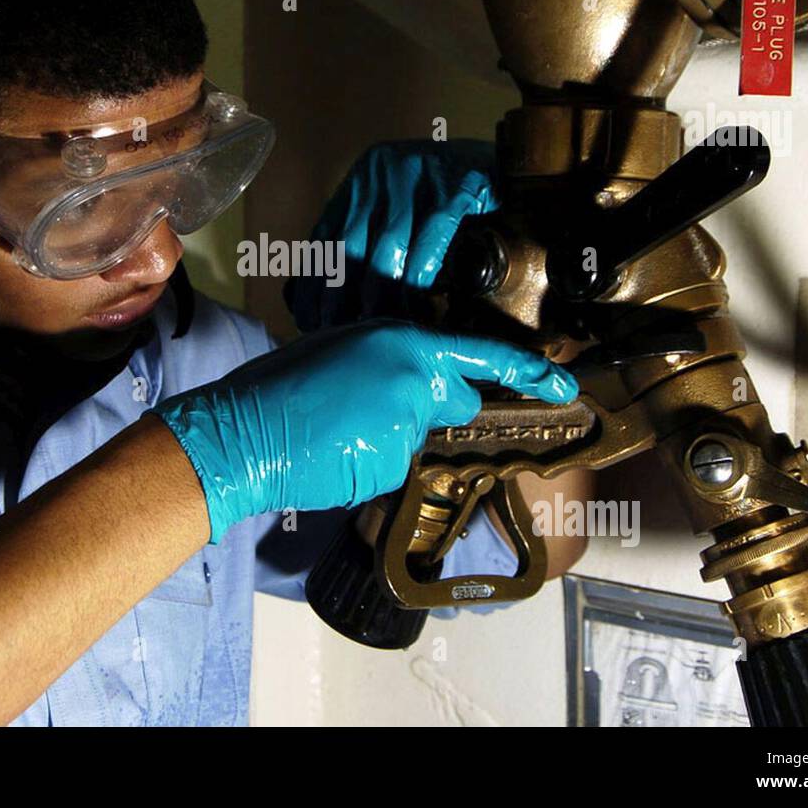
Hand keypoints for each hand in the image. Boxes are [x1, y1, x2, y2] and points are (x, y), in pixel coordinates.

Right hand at [150, 320, 577, 542]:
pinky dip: (372, 463)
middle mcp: (416, 379)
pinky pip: (396, 467)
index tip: (563, 385)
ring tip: (337, 429)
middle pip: (455, 403)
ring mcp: (407, 424)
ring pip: (418, 439)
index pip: (480, 355)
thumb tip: (419, 383)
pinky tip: (336, 452)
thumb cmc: (282, 383)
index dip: (526, 370)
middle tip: (371, 410)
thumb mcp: (344, 347)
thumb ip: (393, 361)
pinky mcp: (392, 463)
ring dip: (388, 439)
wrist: (245, 431)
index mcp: (404, 340)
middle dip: (430, 411)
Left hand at [285, 140, 497, 330]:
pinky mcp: (457, 182)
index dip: (314, 284)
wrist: (499, 160)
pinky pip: (433, 236)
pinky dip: (423, 275)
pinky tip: (419, 308)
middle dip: (342, 297)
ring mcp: (417, 173)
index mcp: (359, 182)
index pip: (325, 238)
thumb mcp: (394, 210)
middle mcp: (379, 172)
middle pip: (351, 246)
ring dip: (383, 295)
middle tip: (342, 336)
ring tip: (380, 331)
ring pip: (389, 245)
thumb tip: (322, 298)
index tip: (310, 322)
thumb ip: (363, 243)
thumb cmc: (442, 197)